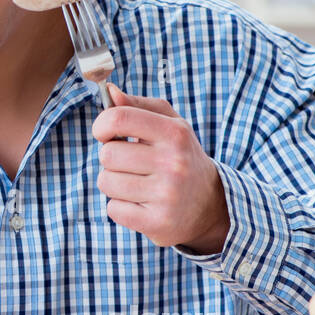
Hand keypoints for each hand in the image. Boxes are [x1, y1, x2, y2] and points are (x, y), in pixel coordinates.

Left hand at [91, 83, 229, 253]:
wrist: (212, 206)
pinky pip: (113, 209)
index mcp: (175, 133)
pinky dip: (120, 207)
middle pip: (107, 154)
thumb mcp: (170, 125)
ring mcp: (167, 195)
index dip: (102, 125)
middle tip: (130, 164)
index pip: (119, 118)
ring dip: (114, 184)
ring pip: (106, 183)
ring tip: (136, 184)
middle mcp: (173, 163)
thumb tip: (110, 91)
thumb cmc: (181, 158)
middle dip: (110, 159)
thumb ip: (138, 106)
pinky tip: (141, 204)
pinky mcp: (158, 222)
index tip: (104, 133)